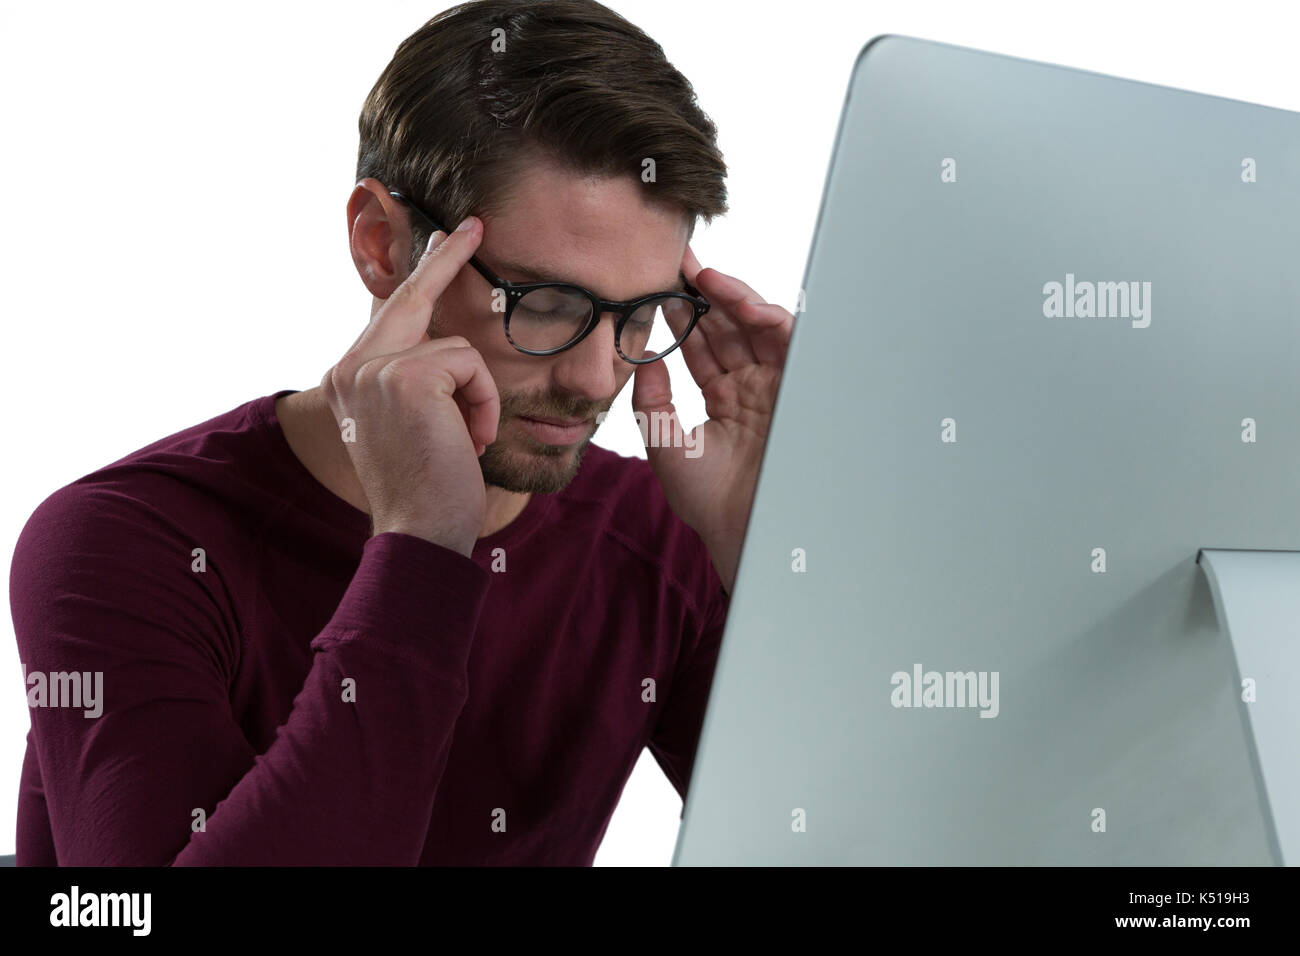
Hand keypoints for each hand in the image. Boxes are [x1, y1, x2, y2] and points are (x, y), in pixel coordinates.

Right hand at [319, 219, 499, 556]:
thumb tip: (446, 341)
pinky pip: (471, 365)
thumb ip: (418, 381)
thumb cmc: (429, 489)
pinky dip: (484, 404)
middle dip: (445, 258)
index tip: (443, 238)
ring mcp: (372, 368)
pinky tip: (470, 440)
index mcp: (348, 378)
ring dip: (478, 397)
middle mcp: (350, 367)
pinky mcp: (405, 375)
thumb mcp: (416, 426)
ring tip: (467, 440)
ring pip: (456, 348)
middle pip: (407, 296)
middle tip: (475, 224)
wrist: (420, 533)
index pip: (386, 312)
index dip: (419, 275)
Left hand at [630, 245, 794, 590]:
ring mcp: (776, 386)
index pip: (702, 347)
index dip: (681, 316)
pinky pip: (786, 340)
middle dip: (703, 295)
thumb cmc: (709, 501)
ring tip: (699, 275)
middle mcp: (752, 388)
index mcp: (724, 400)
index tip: (654, 287)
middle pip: (728, 329)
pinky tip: (735, 299)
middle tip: (673, 263)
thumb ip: (653, 401)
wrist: (745, 531)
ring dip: (730, 297)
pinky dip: (764, 314)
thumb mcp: (665, 444)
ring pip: (755, 327)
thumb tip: (643, 355)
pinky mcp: (797, 387)